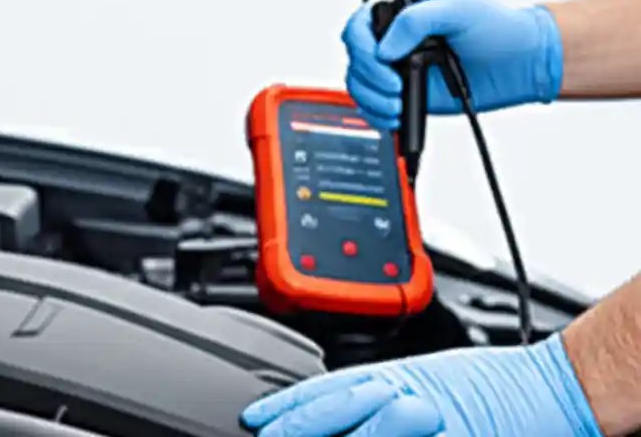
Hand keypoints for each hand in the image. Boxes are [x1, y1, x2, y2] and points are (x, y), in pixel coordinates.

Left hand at [240, 335, 600, 436]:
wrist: (554, 387)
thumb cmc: (492, 389)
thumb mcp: (421, 381)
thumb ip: (376, 396)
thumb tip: (327, 411)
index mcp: (392, 376)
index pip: (325, 390)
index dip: (286, 406)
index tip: (253, 418)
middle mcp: (402, 393)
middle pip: (336, 409)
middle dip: (295, 428)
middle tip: (265, 436)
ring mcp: (425, 419)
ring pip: (365, 432)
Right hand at [342, 0, 563, 130]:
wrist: (521, 64)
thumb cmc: (497, 29)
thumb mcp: (459, 9)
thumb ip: (417, 20)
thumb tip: (386, 48)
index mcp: (401, 15)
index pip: (360, 25)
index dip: (364, 45)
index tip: (387, 59)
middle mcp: (395, 42)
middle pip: (355, 59)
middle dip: (370, 77)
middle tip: (396, 87)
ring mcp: (398, 70)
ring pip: (359, 85)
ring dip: (372, 99)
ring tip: (398, 104)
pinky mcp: (407, 95)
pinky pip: (375, 107)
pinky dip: (378, 115)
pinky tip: (397, 115)